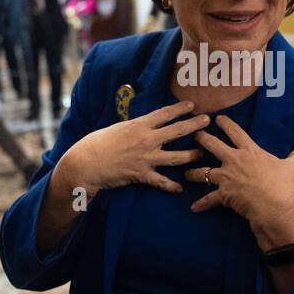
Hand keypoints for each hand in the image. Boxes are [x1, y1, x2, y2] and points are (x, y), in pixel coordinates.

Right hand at [61, 100, 206, 197]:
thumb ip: (134, 127)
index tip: (192, 105)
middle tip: (207, 120)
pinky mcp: (142, 175)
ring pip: (176, 157)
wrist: (86, 163)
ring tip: (201, 154)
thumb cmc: (97, 143)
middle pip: (176, 131)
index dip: (180, 109)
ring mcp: (146, 158)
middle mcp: (146, 140)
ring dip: (191, 156)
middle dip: (194, 125)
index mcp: (139, 125)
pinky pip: (162, 182)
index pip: (165, 114)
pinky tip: (180, 188)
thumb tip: (144, 124)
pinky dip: (172, 186)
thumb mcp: (117, 128)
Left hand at [187, 114, 293, 245]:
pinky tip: (193, 207)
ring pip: (203, 172)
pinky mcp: (223, 194)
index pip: (235, 131)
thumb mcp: (292, 167)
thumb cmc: (283, 184)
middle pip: (212, 145)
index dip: (225, 123)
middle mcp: (234, 160)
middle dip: (201, 139)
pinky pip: (209, 199)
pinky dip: (201, 204)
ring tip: (186, 173)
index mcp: (250, 150)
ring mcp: (226, 177)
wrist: (274, 206)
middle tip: (194, 135)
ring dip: (194, 172)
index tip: (217, 118)